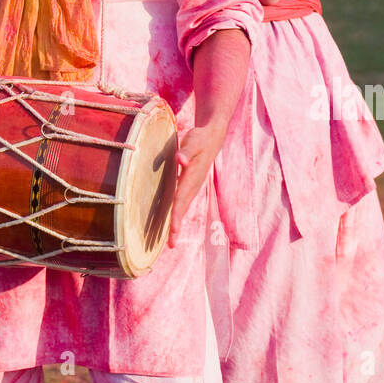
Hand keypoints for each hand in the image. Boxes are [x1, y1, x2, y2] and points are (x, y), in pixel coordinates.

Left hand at [167, 127, 217, 247]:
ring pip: (183, 208)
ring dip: (177, 224)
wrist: (212, 138)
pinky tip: (172, 222)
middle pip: (183, 209)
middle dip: (177, 227)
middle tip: (171, 245)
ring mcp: (192, 187)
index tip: (174, 229)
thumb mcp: (194, 141)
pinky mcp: (190, 185)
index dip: (177, 215)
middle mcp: (193, 186)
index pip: (182, 199)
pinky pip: (182, 203)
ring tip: (171, 241)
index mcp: (192, 178)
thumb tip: (180, 160)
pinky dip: (177, 214)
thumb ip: (187, 150)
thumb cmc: (200, 139)